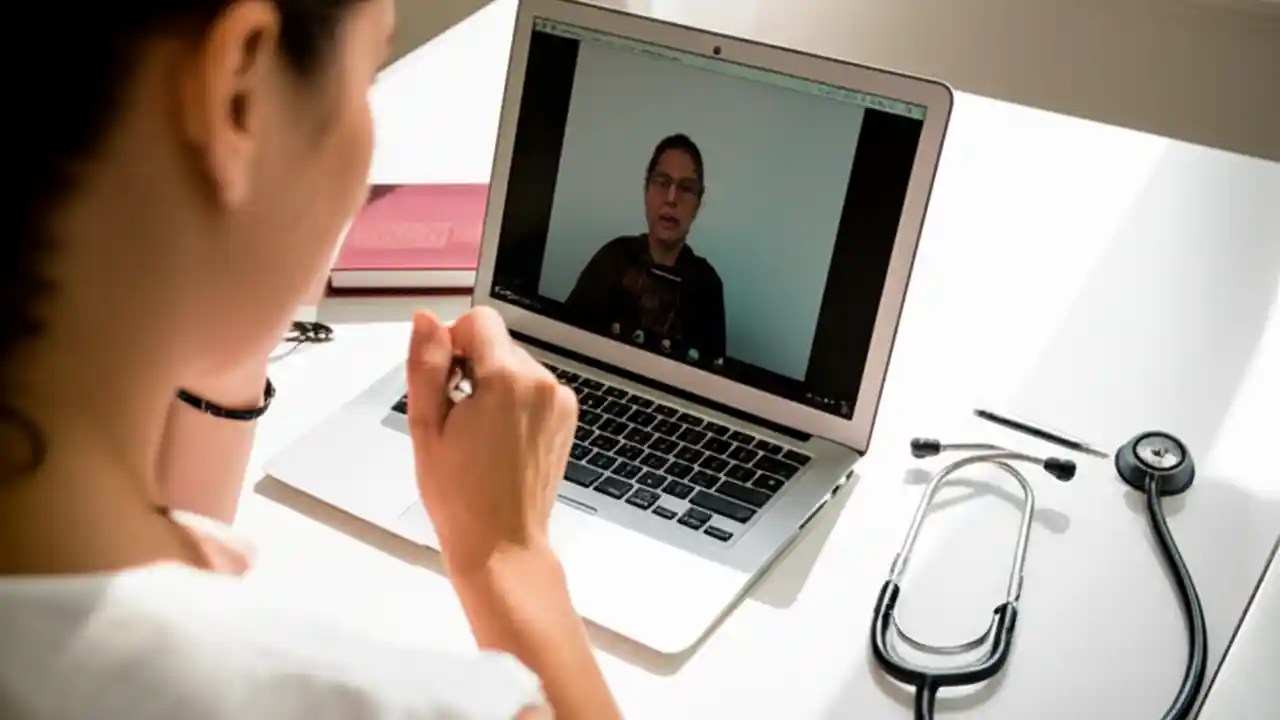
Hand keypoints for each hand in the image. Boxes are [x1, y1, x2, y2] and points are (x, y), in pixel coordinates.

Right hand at [405, 307, 577, 576]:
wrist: (501, 543)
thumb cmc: (460, 496)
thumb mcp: (426, 426)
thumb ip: (426, 364)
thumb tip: (426, 320)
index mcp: (508, 380)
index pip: (480, 320)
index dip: (453, 343)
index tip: (444, 382)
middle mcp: (543, 384)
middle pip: (497, 344)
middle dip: (472, 369)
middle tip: (456, 420)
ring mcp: (560, 402)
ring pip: (515, 367)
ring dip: (493, 387)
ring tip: (477, 435)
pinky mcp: (566, 419)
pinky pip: (533, 391)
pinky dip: (514, 404)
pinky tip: (498, 441)